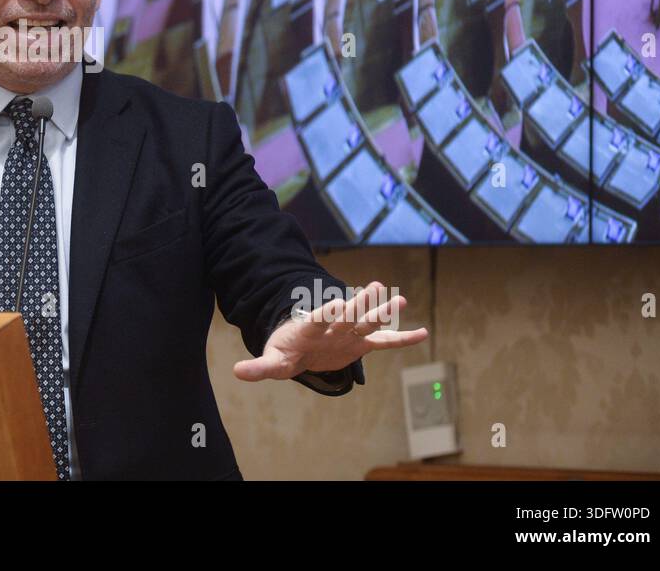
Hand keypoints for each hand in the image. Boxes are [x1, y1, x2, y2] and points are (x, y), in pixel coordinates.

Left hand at [232, 281, 427, 381]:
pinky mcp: (359, 344)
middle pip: (347, 316)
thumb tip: (237, 372)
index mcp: (309, 330)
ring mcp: (347, 334)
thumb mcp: (271, 362)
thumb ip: (259, 367)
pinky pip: (383, 343)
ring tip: (401, 300)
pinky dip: (401, 340)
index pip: (318, 319)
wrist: (297, 347)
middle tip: (376, 286)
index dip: (326, 312)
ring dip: (382, 312)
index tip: (338, 302)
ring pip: (367, 322)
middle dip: (360, 304)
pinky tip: (422, 332)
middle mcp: (332, 328)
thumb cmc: (284, 351)